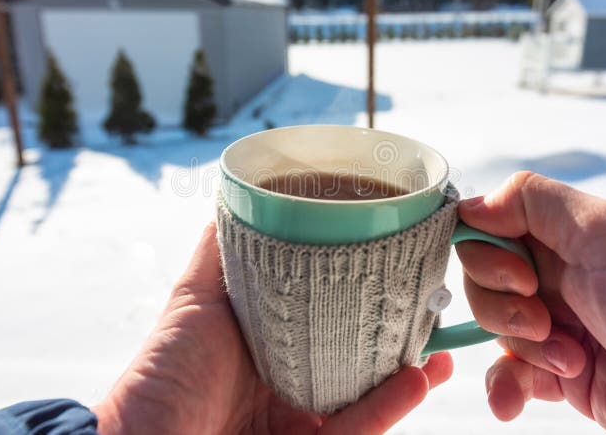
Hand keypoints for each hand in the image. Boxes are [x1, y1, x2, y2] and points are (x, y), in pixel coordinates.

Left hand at [93, 222, 452, 433]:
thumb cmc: (162, 373)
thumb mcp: (194, 299)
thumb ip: (220, 252)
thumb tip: (237, 194)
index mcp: (268, 349)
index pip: (325, 323)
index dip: (359, 300)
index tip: (392, 271)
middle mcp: (286, 387)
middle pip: (353, 363)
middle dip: (396, 342)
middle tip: (431, 311)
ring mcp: (297, 425)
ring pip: (365, 400)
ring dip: (409, 377)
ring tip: (443, 350)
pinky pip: (355, 434)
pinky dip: (388, 410)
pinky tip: (419, 379)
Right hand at [456, 171, 605, 432]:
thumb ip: (536, 203)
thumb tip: (472, 206)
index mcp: (576, 231)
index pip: (497, 222)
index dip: (489, 248)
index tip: (521, 276)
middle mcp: (568, 273)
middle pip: (487, 276)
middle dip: (503, 303)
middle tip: (545, 320)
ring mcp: (566, 324)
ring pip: (497, 325)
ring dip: (520, 348)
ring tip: (570, 362)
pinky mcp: (566, 374)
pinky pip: (511, 373)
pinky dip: (506, 386)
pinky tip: (515, 401)